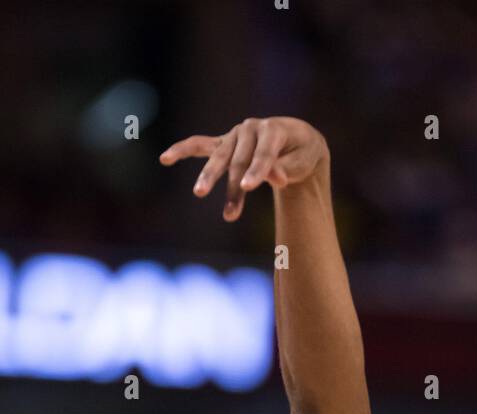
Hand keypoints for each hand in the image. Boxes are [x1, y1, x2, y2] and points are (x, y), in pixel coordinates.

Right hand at [159, 116, 327, 220]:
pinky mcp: (224, 144)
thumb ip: (289, 169)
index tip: (248, 187)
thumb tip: (276, 178)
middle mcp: (250, 129)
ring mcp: (235, 136)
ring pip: (220, 157)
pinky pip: (200, 146)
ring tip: (199, 193)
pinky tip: (165, 158)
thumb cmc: (302, 154)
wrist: (296, 140)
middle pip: (239, 160)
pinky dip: (182, 150)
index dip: (257, 171)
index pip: (264, 155)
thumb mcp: (303, 162)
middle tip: (229, 212)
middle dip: (233, 186)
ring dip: (210, 177)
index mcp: (272, 130)